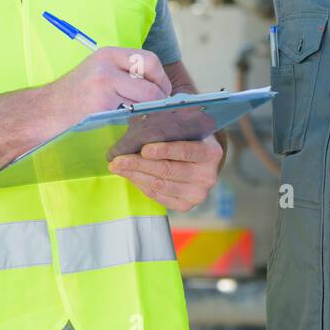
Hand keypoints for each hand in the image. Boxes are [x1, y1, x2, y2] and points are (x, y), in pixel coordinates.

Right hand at [35, 47, 170, 140]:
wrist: (44, 111)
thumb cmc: (74, 96)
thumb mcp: (97, 72)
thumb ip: (124, 73)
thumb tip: (159, 86)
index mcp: (108, 54)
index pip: (149, 59)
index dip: (161, 77)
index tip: (162, 91)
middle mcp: (107, 65)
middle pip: (151, 78)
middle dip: (160, 95)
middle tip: (159, 106)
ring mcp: (104, 84)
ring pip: (145, 98)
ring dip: (148, 109)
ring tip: (141, 115)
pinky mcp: (102, 104)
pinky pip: (132, 112)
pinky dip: (136, 119)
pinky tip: (128, 122)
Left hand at [107, 136, 221, 211]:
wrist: (202, 160)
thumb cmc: (189, 138)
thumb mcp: (185, 128)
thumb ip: (167, 127)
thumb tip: (138, 125)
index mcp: (211, 152)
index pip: (185, 151)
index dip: (164, 150)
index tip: (144, 149)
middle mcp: (207, 176)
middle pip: (168, 170)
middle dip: (139, 164)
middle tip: (118, 160)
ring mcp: (198, 193)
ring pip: (160, 185)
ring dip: (135, 175)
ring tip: (118, 167)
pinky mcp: (186, 205)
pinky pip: (158, 196)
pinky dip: (141, 185)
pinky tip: (131, 175)